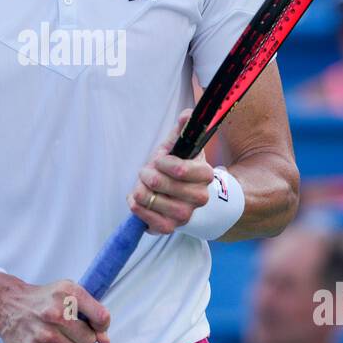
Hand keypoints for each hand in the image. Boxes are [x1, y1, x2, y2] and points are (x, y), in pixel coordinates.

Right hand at [0, 274, 109, 342]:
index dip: (101, 325)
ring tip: (61, 340)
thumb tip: (105, 340)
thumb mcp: (69, 294)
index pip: (102, 318)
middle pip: (90, 340)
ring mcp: (43, 335)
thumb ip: (93, 313)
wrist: (8, 306)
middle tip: (70, 331)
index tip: (93, 325)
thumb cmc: (44, 300)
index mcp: (67, 294)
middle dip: (84, 338)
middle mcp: (55, 313)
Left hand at [128, 109, 213, 234]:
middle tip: (146, 172)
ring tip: (142, 186)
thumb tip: (187, 114)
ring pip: (150, 200)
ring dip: (139, 190)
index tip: (159, 160)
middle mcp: (199, 197)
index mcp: (205, 174)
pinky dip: (137, 207)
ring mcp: (185, 214)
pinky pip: (147, 219)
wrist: (183, 198)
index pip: (180, 169)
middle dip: (146, 174)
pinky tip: (137, 200)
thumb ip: (184, 128)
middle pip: (159, 183)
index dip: (162, 163)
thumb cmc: (179, 168)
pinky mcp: (170, 228)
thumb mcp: (181, 146)